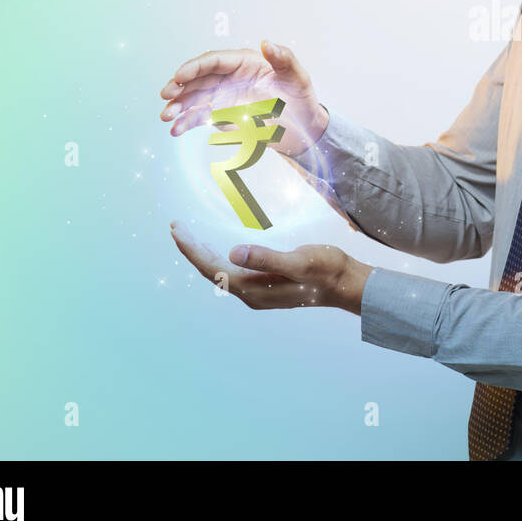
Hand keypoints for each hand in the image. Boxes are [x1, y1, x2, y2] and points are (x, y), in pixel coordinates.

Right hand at [160, 40, 328, 158]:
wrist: (302, 126)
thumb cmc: (300, 96)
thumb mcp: (297, 77)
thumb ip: (284, 59)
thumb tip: (267, 43)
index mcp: (243, 62)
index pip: (213, 61)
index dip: (194, 67)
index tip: (179, 76)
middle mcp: (228, 77)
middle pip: (198, 78)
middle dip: (179, 86)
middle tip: (166, 95)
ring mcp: (223, 96)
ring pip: (194, 98)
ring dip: (178, 106)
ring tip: (166, 117)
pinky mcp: (221, 115)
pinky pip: (199, 117)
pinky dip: (187, 122)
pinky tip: (176, 129)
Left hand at [169, 220, 372, 314]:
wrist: (346, 284)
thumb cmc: (326, 270)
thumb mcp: (298, 261)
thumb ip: (266, 259)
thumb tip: (233, 252)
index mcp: (253, 289)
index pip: (212, 267)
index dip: (192, 249)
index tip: (177, 229)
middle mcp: (250, 294)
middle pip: (211, 270)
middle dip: (191, 249)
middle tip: (176, 226)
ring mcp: (257, 291)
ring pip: (220, 272)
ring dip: (202, 254)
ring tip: (187, 236)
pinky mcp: (265, 285)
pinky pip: (231, 271)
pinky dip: (218, 257)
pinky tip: (217, 249)